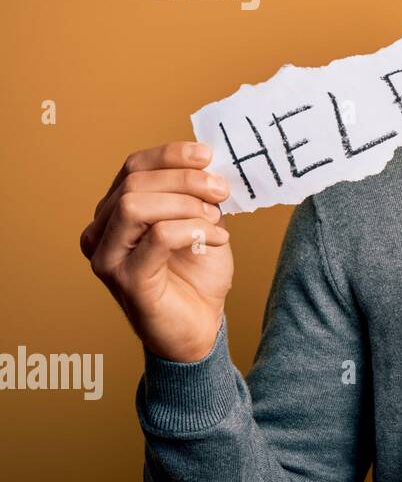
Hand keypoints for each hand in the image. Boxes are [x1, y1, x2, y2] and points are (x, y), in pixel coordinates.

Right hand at [80, 141, 233, 362]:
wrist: (200, 327)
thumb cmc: (196, 275)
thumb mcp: (201, 222)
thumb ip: (198, 195)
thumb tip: (210, 163)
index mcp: (115, 212)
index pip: (134, 167)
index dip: (171, 155)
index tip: (207, 155)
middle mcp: (101, 232)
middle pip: (136, 182)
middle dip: (186, 180)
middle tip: (220, 191)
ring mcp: (108, 257)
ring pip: (136, 205)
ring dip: (186, 204)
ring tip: (215, 220)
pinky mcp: (126, 280)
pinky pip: (158, 237)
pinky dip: (193, 231)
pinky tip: (216, 239)